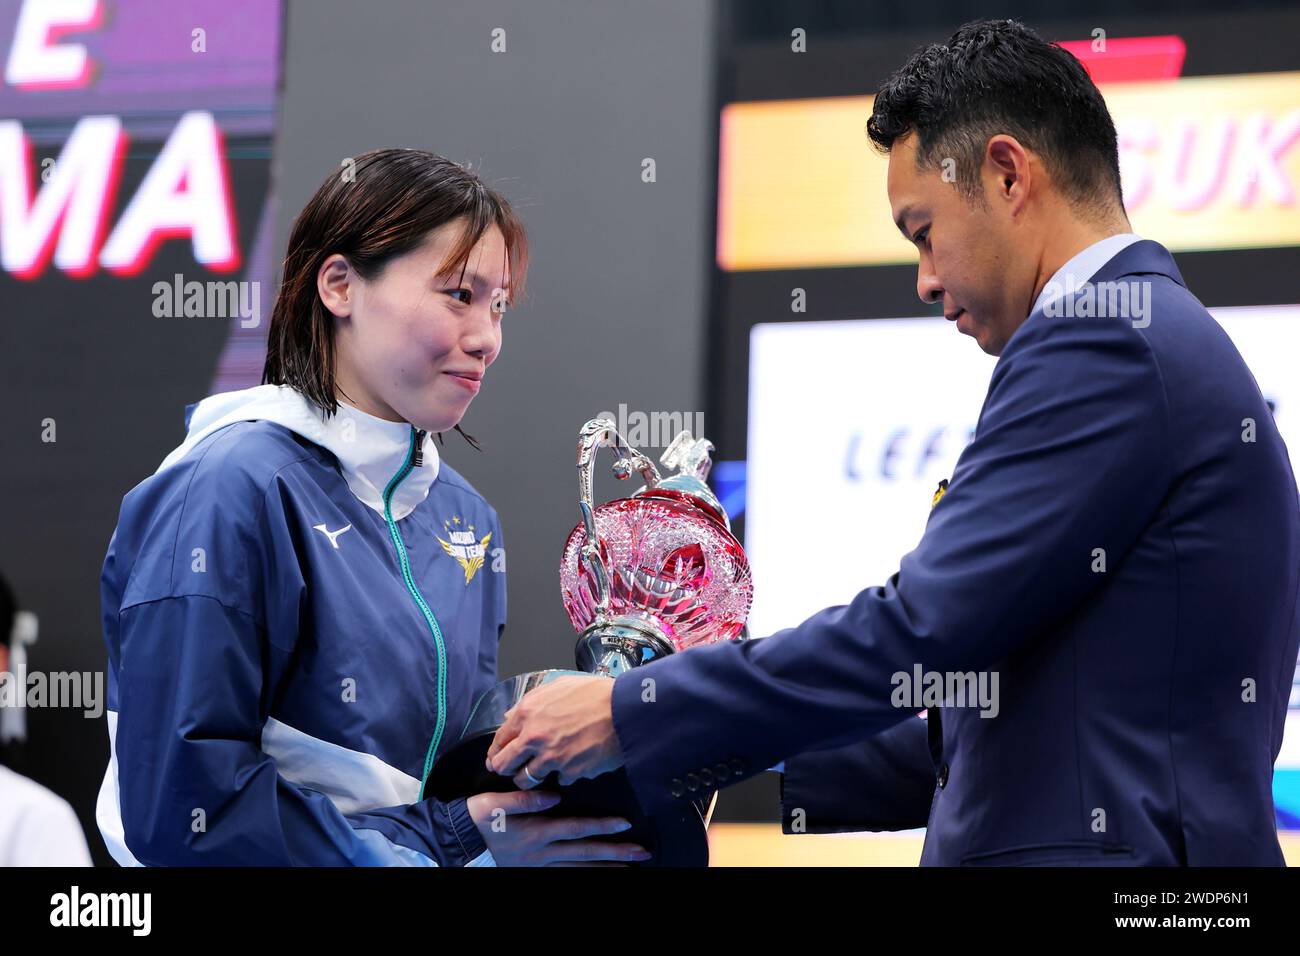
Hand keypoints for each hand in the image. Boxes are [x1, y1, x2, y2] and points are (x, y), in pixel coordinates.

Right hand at [466, 790, 650, 865]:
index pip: (577, 828)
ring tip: (629, 868)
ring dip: (605, 866)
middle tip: (642, 853)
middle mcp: (544, 851)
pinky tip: (596, 872)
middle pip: (586, 852)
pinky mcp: (534, 869)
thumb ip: (526, 799)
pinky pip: (566, 873)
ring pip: (579, 866)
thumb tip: (554, 795)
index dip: (601, 826)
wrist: (460, 843)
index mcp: (538, 832)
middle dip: (615, 853)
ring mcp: (540, 863)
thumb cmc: (479, 818)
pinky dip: (584, 873)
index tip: (625, 823)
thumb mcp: (498, 802)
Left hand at [485, 675, 624, 787]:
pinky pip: (560, 780)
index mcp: (528, 713)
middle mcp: (535, 737)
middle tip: (514, 771)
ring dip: (532, 777)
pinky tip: (574, 764)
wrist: (625, 709)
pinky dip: (565, 775)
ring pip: (527, 779)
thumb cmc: (596, 694)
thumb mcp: (558, 686)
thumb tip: (511, 716)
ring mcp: (552, 757)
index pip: (499, 741)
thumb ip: (530, 702)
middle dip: (506, 769)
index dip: (496, 753)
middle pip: (505, 765)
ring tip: (543, 772)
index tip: (498, 759)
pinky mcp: (570, 772)